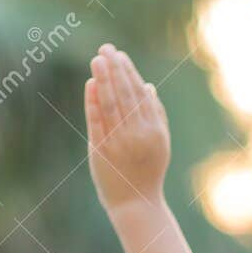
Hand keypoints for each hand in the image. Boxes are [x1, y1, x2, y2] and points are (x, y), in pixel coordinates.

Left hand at [85, 44, 169, 211]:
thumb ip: (156, 115)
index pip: (140, 95)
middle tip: (106, 49)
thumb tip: (148, 85)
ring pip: (111, 105)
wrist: (136, 203)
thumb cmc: (148, 171)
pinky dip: (93, 102)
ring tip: (97, 60)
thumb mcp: (160, 143)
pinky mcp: (102, 150)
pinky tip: (91, 85)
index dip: (129, 73)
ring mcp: (119, 143)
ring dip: (103, 80)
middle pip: (125, 95)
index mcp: (154, 131)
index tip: (120, 55)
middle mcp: (138, 135)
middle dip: (115, 70)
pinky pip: (97, 122)